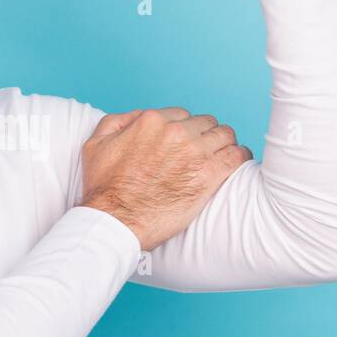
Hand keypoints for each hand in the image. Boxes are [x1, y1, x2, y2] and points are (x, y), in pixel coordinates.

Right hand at [79, 107, 251, 252]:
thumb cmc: (104, 188)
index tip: (185, 142)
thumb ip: (118, 121)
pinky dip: (240, 157)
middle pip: (206, 123)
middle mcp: (176, 133)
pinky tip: (237, 162)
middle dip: (205, 135)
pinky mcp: (209, 176)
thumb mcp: (97, 144)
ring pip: (225, 135)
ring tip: (222, 155)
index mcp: (152, 121)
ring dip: (224, 144)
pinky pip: (237, 156)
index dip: (184, 129)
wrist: (115, 222)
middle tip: (203, 151)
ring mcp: (195, 153)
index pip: (183, 115)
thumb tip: (139, 117)